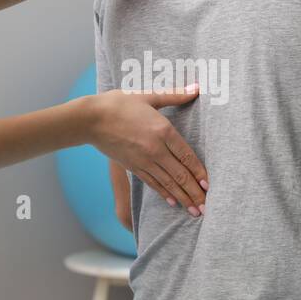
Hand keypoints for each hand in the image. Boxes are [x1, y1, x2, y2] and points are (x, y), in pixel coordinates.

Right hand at [84, 86, 207, 215]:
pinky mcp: (133, 167)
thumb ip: (175, 95)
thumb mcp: (149, 96)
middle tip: (207, 207)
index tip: (209, 185)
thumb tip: (197, 88)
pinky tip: (173, 202)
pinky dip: (164, 193)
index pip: (187, 156)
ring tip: (195, 211)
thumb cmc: (119, 103)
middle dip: (195, 193)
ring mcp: (144, 161)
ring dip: (183, 198)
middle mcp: (156, 149)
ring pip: (168, 183)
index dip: (200, 172)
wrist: (90, 119)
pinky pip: (153, 183)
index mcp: (163, 131)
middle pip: (180, 175)